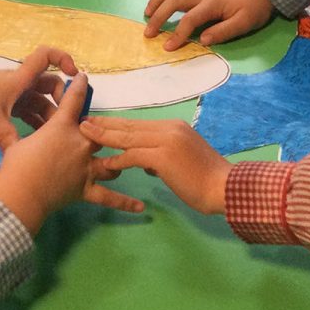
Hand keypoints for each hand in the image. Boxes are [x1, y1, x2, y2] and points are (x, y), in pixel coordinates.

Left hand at [0, 45, 77, 150]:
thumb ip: (7, 137)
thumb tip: (22, 158)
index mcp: (20, 79)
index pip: (47, 56)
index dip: (63, 59)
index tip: (74, 75)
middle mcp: (20, 84)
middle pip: (49, 86)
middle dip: (62, 101)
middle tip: (70, 121)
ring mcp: (11, 96)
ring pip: (38, 103)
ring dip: (49, 116)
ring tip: (58, 135)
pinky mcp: (2, 107)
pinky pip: (26, 114)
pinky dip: (34, 124)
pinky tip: (38, 140)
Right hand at [0, 75, 143, 232]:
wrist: (20, 191)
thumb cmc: (15, 164)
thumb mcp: (17, 142)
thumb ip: (22, 136)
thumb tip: (7, 134)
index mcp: (62, 127)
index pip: (73, 101)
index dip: (79, 87)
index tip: (84, 78)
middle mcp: (80, 145)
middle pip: (102, 132)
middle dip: (105, 130)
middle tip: (106, 128)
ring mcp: (86, 168)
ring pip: (112, 163)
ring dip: (118, 162)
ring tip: (124, 162)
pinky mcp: (86, 189)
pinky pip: (110, 197)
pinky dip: (125, 203)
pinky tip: (141, 207)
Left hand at [80, 118, 229, 214]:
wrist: (225, 187)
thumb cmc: (205, 178)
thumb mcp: (182, 161)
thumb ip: (164, 157)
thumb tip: (148, 163)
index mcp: (174, 128)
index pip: (139, 124)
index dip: (117, 123)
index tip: (100, 122)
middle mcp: (169, 129)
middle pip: (130, 126)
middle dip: (106, 125)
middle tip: (84, 122)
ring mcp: (166, 140)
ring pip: (129, 137)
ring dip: (105, 136)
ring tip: (86, 135)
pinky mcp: (164, 156)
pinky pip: (134, 156)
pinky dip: (119, 160)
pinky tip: (106, 164)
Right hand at [144, 0, 273, 50]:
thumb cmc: (254, 8)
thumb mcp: (244, 23)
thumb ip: (223, 32)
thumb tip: (202, 40)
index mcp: (213, 3)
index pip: (189, 20)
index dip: (177, 34)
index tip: (167, 48)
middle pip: (174, 1)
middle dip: (158, 17)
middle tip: (148, 33)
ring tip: (146, 12)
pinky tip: (161, 0)